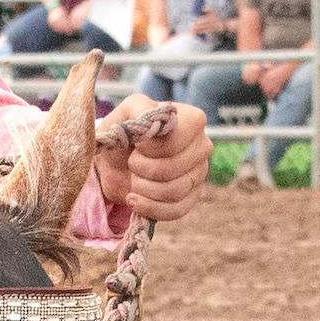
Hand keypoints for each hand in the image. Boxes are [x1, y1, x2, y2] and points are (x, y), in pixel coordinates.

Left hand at [94, 95, 213, 221]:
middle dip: (142, 169)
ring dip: (143, 188)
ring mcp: (199, 173)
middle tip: (131, 162)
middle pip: (173, 168)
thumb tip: (154, 127)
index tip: (137, 145)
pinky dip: (148, 208)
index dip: (152, 147)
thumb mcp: (127, 111)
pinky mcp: (192, 197)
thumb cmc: (125, 132)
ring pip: (174, 191)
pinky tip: (134, 199)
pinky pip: (175, 211)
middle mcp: (202, 146)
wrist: (116, 160)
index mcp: (192, 120)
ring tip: (133, 179)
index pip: (179, 138)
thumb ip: (140, 109)